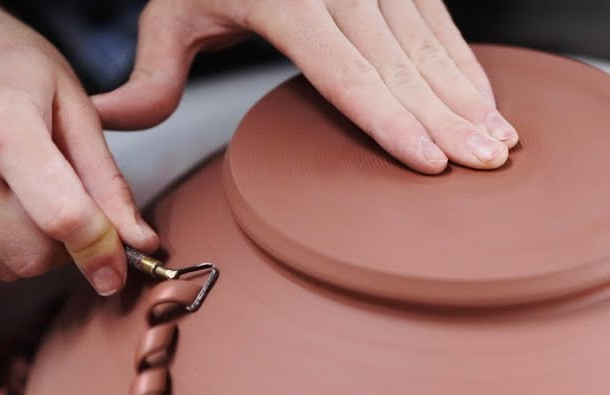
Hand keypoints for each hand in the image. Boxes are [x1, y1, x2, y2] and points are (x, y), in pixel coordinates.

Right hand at [0, 0, 156, 293]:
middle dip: (66, 248)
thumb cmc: (7, 67)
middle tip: (73, 209)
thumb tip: (138, 242)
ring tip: (31, 192)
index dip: (99, 250)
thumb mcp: (75, 107)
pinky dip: (0, 239)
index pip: (62, 216)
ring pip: (5, 265)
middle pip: (31, 255)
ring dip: (33, 246)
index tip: (117, 269)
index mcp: (0, 123)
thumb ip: (108, 182)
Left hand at [94, 0, 516, 172]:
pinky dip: (464, 63)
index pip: (343, 71)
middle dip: (446, 118)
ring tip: (497, 143)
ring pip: (430, 40)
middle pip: (399, 62)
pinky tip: (484, 101)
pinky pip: (438, 19)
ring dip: (467, 95)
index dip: (388, 119)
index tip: (426, 158)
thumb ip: (150, 75)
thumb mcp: (171, 12)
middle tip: (484, 163)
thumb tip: (112, 121)